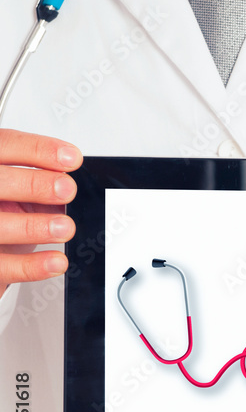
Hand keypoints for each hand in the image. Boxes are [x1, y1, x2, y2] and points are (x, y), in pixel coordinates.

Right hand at [0, 130, 81, 297]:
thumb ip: (43, 181)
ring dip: (34, 227)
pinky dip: (31, 266)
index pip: (5, 146)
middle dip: (34, 185)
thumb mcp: (24, 188)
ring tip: (65, 227)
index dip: (37, 150)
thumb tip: (73, 183)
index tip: (71, 158)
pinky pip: (2, 265)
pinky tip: (56, 261)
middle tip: (67, 189)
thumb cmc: (8, 208)